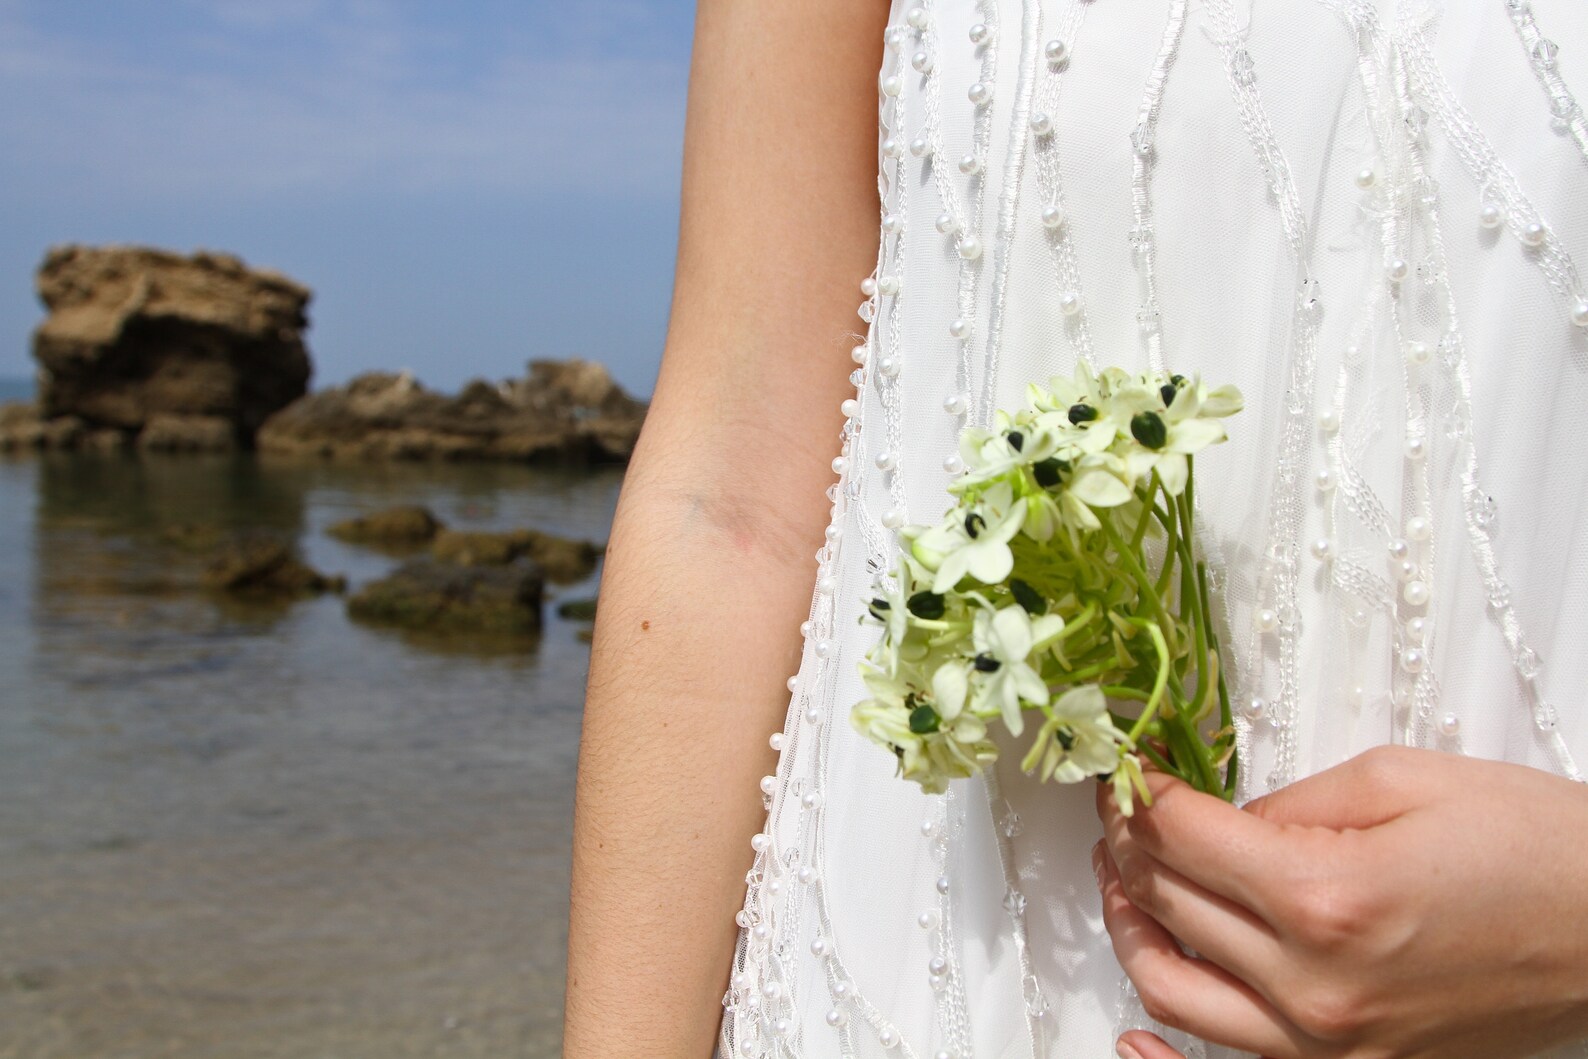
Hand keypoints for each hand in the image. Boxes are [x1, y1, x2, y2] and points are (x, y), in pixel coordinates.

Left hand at [1092, 745, 1587, 1058]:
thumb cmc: (1534, 847)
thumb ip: (1288, 801)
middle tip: (1119, 808)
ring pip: (1173, 989)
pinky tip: (1134, 1024)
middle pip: (1168, 902)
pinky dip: (1168, 1036)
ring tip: (1125, 879)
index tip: (1119, 771)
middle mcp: (1315, 985)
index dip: (1133, 795)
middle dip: (1126, 843)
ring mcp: (1331, 1044)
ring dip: (1130, 925)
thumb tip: (1216, 820)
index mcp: (1324, 895)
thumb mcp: (1401, 781)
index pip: (1178, 837)